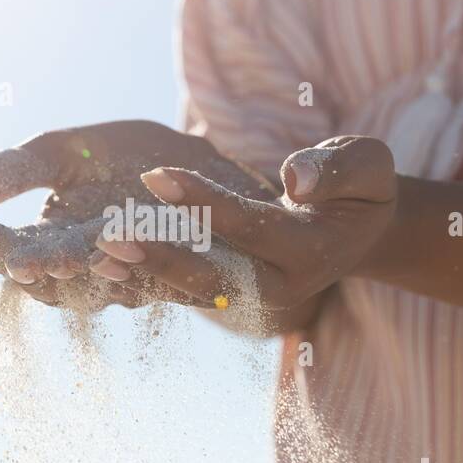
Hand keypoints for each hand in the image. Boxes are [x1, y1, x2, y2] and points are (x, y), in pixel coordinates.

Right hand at [0, 120, 278, 309]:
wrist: (199, 160)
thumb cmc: (119, 160)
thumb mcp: (58, 153)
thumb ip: (11, 171)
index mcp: (57, 247)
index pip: (18, 257)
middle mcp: (97, 272)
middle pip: (62, 281)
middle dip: (44, 268)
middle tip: (21, 260)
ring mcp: (145, 274)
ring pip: (117, 282)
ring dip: (97, 269)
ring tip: (73, 253)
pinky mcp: (193, 267)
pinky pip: (174, 270)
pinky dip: (156, 258)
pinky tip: (136, 241)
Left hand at [89, 136, 396, 309]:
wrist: (356, 231)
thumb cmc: (360, 187)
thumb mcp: (366, 166)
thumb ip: (336, 169)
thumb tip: (293, 179)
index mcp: (309, 251)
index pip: (249, 225)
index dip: (203, 202)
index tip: (156, 175)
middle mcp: (277, 285)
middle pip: (213, 274)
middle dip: (160, 255)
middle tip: (110, 235)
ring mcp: (251, 295)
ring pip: (190, 288)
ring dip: (142, 272)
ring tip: (96, 252)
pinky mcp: (229, 293)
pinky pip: (183, 290)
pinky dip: (145, 278)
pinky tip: (102, 263)